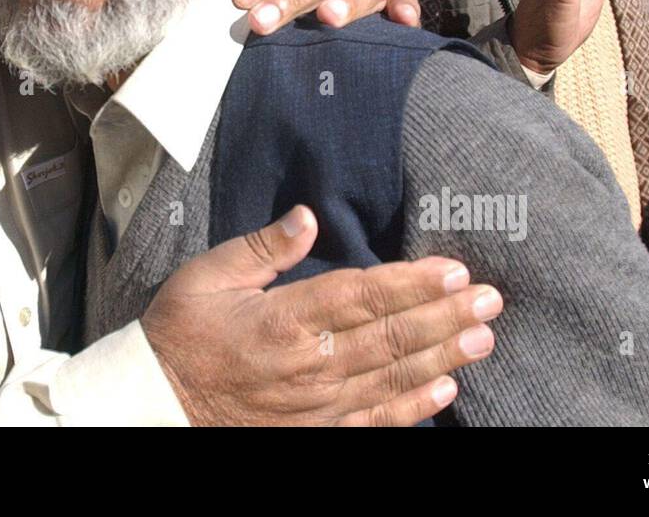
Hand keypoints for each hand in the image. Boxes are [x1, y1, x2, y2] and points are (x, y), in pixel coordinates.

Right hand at [141, 205, 501, 425]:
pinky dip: (413, 405)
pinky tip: (446, 389)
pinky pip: (375, 420)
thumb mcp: (209, 275)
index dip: (413, 284)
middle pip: (391, 336)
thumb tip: (309, 216)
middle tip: (490, 299)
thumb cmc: (182, 332)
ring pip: (392, 376)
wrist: (158, 403)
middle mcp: (309, 365)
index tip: (453, 269)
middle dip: (446, 316)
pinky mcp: (316, 432)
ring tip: (483, 337)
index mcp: (284, 320)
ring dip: (443, 356)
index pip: (363, 296)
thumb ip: (264, 247)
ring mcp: (317, 405)